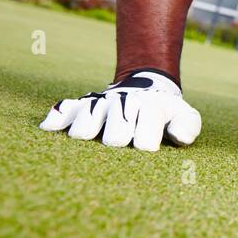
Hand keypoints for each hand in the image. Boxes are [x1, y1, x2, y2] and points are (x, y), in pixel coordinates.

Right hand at [39, 69, 201, 151]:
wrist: (147, 88)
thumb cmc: (166, 113)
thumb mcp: (185, 116)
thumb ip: (188, 126)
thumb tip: (176, 136)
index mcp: (149, 109)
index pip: (144, 142)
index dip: (145, 148)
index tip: (147, 147)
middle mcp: (123, 104)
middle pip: (114, 139)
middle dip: (120, 145)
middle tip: (124, 140)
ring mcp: (100, 104)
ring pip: (86, 128)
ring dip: (89, 138)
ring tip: (97, 139)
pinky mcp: (81, 105)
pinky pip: (64, 110)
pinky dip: (56, 120)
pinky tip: (49, 130)